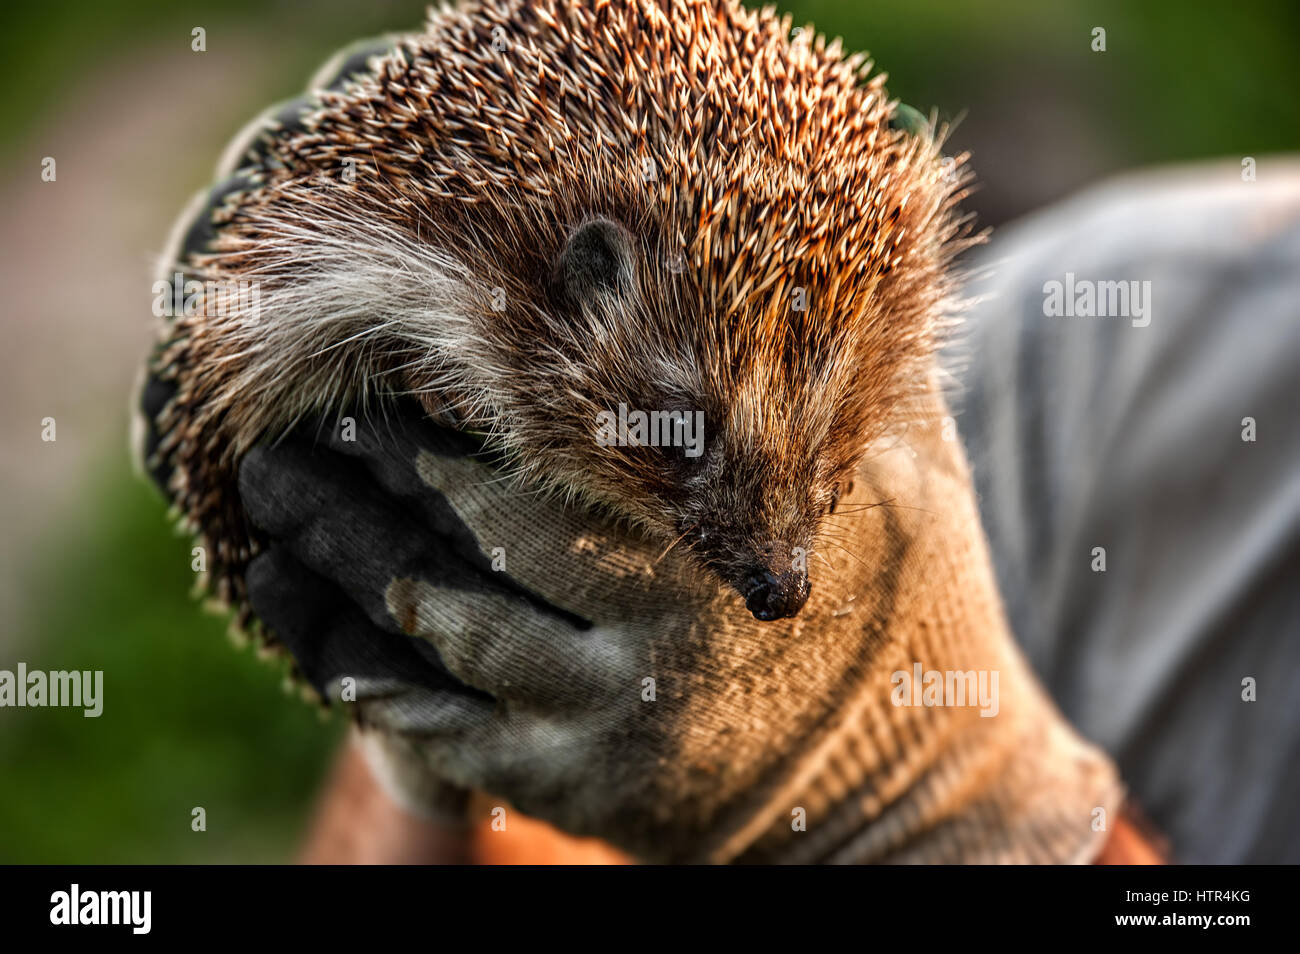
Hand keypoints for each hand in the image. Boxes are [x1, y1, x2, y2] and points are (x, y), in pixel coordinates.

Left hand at [236, 393, 1120, 862]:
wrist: (926, 799)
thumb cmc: (916, 608)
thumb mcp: (914, 475)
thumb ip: (858, 364)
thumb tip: (842, 234)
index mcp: (723, 532)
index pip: (554, 446)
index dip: (451, 406)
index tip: (386, 363)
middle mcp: (658, 628)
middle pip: (469, 529)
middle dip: (367, 473)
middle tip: (295, 424)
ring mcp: (611, 718)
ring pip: (436, 626)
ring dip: (337, 561)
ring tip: (274, 503)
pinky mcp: (583, 789)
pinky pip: (440, 733)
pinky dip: (361, 676)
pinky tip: (311, 629)